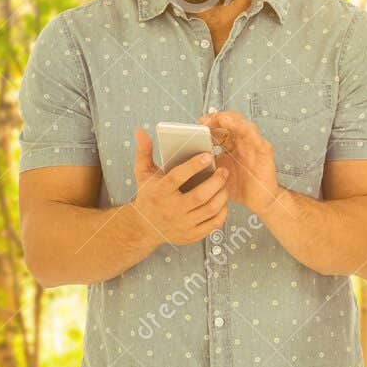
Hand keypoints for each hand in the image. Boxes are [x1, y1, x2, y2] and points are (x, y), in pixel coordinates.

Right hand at [130, 128, 228, 246]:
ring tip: (225, 183)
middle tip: (224, 170)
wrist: (144, 228)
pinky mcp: (191, 235)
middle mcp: (171, 209)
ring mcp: (182, 225)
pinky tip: (223, 201)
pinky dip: (222, 212)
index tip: (207, 155)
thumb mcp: (143, 174)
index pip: (177, 177)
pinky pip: (213, 224)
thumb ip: (144, 152)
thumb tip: (141, 131)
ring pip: (209, 209)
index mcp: (160, 192)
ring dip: (222, 195)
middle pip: (199, 195)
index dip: (193, 166)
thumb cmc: (148, 195)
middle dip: (216, 181)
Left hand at [200, 110, 280, 215]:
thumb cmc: (238, 187)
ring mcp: (254, 146)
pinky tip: (241, 129)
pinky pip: (259, 140)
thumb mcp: (216, 174)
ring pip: (245, 126)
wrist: (258, 201)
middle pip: (231, 121)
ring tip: (222, 119)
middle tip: (205, 122)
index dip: (209, 123)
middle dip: (217, 118)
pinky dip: (250, 133)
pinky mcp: (264, 153)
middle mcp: (242, 142)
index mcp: (230, 145)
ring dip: (233, 121)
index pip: (220, 127)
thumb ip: (205, 163)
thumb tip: (183, 158)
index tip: (197, 125)